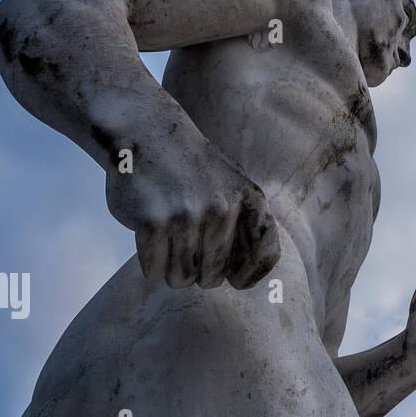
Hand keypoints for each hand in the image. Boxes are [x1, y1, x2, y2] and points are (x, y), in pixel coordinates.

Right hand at [104, 135, 281, 289]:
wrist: (149, 134)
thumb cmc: (194, 171)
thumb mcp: (234, 186)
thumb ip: (248, 226)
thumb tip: (244, 281)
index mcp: (250, 199)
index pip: (265, 257)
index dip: (248, 276)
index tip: (233, 279)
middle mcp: (222, 209)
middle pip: (211, 279)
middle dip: (197, 272)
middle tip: (186, 245)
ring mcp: (186, 215)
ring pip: (180, 279)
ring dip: (170, 270)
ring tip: (168, 239)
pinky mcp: (152, 222)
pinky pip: (153, 271)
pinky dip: (149, 264)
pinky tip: (150, 236)